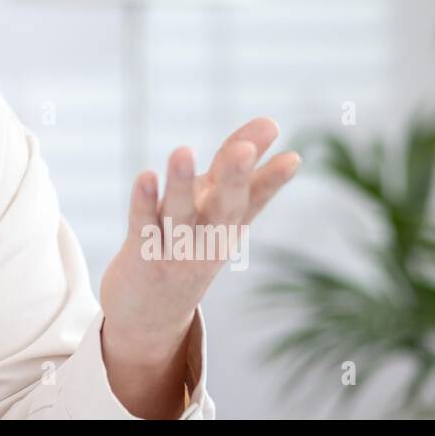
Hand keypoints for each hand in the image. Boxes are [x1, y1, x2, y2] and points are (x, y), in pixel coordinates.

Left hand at [97, 117, 301, 411]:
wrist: (152, 314)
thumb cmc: (190, 245)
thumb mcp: (216, 206)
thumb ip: (239, 165)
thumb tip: (271, 121)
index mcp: (229, 226)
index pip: (254, 199)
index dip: (272, 180)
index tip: (292, 157)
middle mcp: (207, 239)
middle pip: (223, 208)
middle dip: (233, 178)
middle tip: (244, 149)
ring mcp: (175, 249)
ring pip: (179, 214)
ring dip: (181, 184)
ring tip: (183, 151)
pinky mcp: (141, 254)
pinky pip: (143, 225)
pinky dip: (143, 202)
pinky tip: (144, 175)